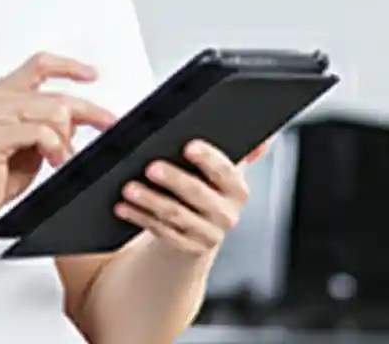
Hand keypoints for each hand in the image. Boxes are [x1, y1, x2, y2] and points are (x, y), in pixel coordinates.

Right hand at [0, 52, 117, 224]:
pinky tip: (52, 158)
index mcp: (4, 94)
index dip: (69, 66)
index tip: (92, 75)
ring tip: (60, 156)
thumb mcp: (31, 144)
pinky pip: (39, 132)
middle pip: (57, 95)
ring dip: (66, 138)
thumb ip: (50, 125)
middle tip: (105, 124)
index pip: (40, 65)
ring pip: (53, 112)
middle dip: (88, 112)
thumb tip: (81, 116)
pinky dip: (54, 146)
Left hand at [113, 139, 258, 256]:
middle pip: (198, 194)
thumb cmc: (205, 190)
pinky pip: (161, 231)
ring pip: (176, 215)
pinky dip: (140, 217)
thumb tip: (264, 140)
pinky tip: (124, 207)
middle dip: (173, 179)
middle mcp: (226, 213)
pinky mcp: (187, 248)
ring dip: (150, 200)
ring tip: (128, 188)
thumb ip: (235, 151)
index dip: (208, 158)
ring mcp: (207, 233)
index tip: (189, 146)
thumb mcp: (219, 172)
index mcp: (237, 189)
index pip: (226, 171)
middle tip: (151, 167)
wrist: (200, 231)